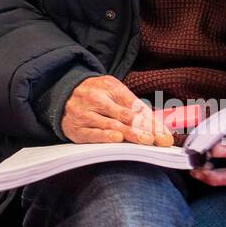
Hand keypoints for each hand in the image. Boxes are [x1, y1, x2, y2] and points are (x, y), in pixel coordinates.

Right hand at [60, 74, 174, 146]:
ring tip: (145, 141)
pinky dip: (105, 136)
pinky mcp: (76, 128)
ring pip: (111, 125)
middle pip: (125, 115)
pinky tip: (117, 139)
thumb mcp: (113, 92)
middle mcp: (97, 98)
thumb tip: (160, 127)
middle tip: (157, 139)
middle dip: (144, 128)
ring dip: (130, 134)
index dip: (151, 121)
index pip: (135, 105)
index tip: (164, 134)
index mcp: (110, 86)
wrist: (61, 93)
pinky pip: (92, 133)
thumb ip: (135, 108)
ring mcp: (85, 113)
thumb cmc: (95, 95)